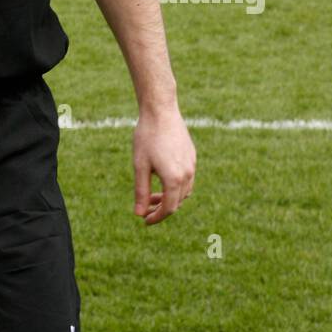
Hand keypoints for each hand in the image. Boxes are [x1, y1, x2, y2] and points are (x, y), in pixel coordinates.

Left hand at [133, 107, 195, 224]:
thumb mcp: (140, 166)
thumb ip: (141, 192)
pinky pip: (187, 178)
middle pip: (177, 202)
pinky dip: (176, 185)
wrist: (161, 110)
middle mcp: (187, 174)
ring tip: (153, 194)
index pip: (168, 209)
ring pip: (184, 191)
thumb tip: (139, 214)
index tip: (144, 220)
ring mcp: (192, 164)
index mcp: (174, 179)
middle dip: (161, 208)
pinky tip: (162, 178)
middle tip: (144, 207)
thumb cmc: (147, 137)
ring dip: (170, 197)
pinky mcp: (192, 156)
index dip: (156, 218)